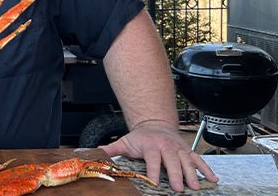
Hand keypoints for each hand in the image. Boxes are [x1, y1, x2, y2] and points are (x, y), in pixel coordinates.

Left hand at [99, 122, 218, 191]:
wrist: (155, 124)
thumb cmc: (140, 137)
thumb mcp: (125, 141)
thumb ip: (112, 149)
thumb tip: (97, 153)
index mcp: (151, 145)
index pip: (153, 158)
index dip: (154, 170)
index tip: (155, 181)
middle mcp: (166, 146)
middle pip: (172, 160)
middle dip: (177, 174)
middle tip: (180, 188)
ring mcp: (179, 148)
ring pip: (188, 160)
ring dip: (194, 173)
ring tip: (197, 186)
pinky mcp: (187, 151)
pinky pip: (199, 159)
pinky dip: (207, 169)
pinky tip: (213, 179)